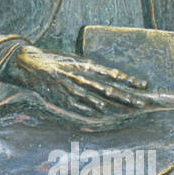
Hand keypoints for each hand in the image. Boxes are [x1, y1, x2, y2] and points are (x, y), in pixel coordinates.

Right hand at [3, 44, 148, 116]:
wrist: (30, 64)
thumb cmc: (57, 63)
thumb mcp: (76, 62)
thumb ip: (93, 70)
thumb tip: (113, 76)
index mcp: (86, 65)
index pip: (112, 73)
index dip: (128, 79)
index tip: (143, 85)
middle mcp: (81, 75)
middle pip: (108, 87)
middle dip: (126, 95)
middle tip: (141, 102)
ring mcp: (71, 86)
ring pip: (95, 95)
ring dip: (112, 102)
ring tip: (125, 108)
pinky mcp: (61, 96)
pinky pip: (77, 104)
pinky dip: (89, 108)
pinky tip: (100, 112)